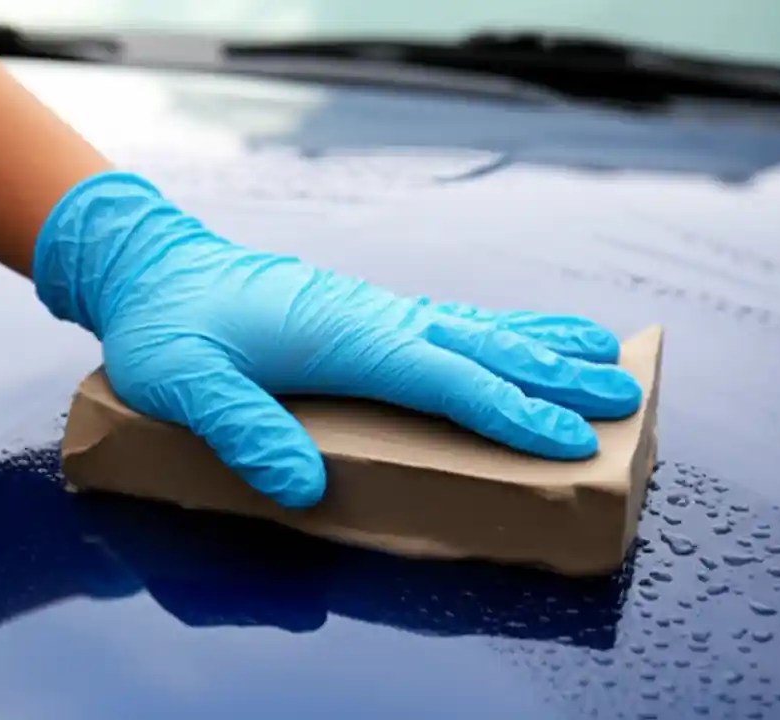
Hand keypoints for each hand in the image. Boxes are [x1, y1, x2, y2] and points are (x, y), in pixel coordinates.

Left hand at [34, 172, 641, 508]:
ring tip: (606, 353)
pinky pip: (451, 322)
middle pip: (482, 346)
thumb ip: (245, 430)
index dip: (510, 411)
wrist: (153, 267)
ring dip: (543, 344)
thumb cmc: (168, 327)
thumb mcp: (185, 384)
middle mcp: (373, 317)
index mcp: (344, 336)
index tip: (570, 437)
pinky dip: (501, 329)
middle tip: (625, 394)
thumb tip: (306, 486)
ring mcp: (374, 310)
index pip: (445, 379)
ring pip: (476, 327)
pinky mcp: (366, 313)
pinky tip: (522, 338)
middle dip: (556, 374)